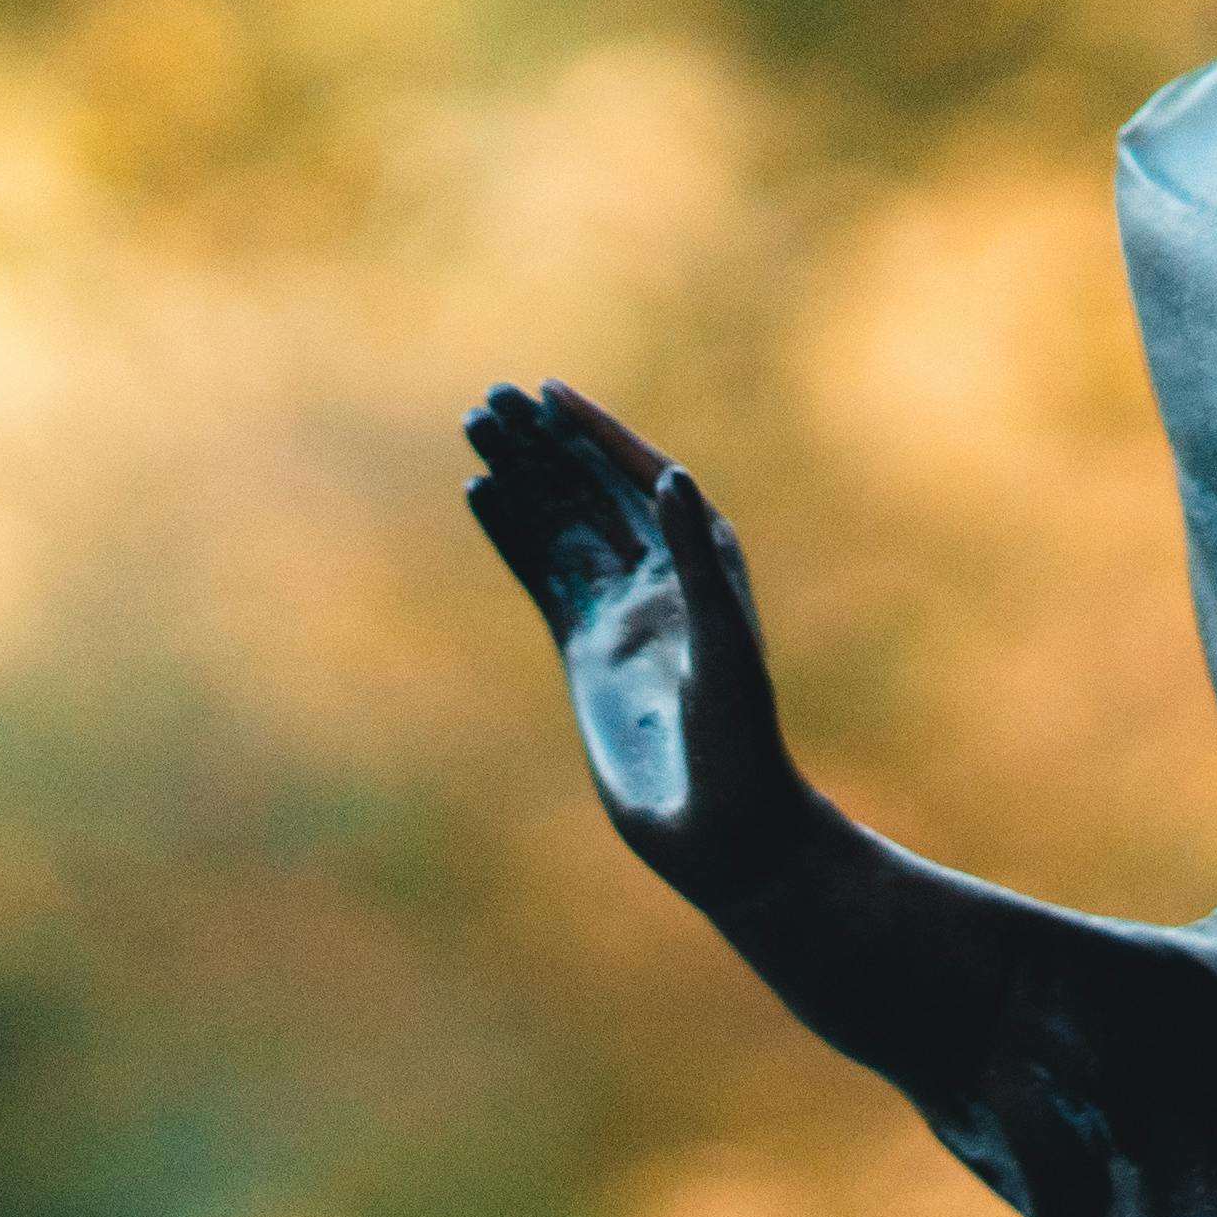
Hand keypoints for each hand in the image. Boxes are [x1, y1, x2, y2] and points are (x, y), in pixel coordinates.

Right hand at [462, 380, 819, 905]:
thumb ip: (691, 558)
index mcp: (705, 558)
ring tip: (475, 429)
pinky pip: (542, 576)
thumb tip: (671, 475)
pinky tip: (481, 495)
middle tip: (491, 398)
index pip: (642, 477)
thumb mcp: (721, 643)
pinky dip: (512, 535)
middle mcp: (662, 575)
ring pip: (560, 526)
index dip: (596, 434)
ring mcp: (619, 611)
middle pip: (592, 491)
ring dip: (521, 478)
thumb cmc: (741, 736)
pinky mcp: (586, 649)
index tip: (548, 393)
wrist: (722, 823)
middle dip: (545, 444)